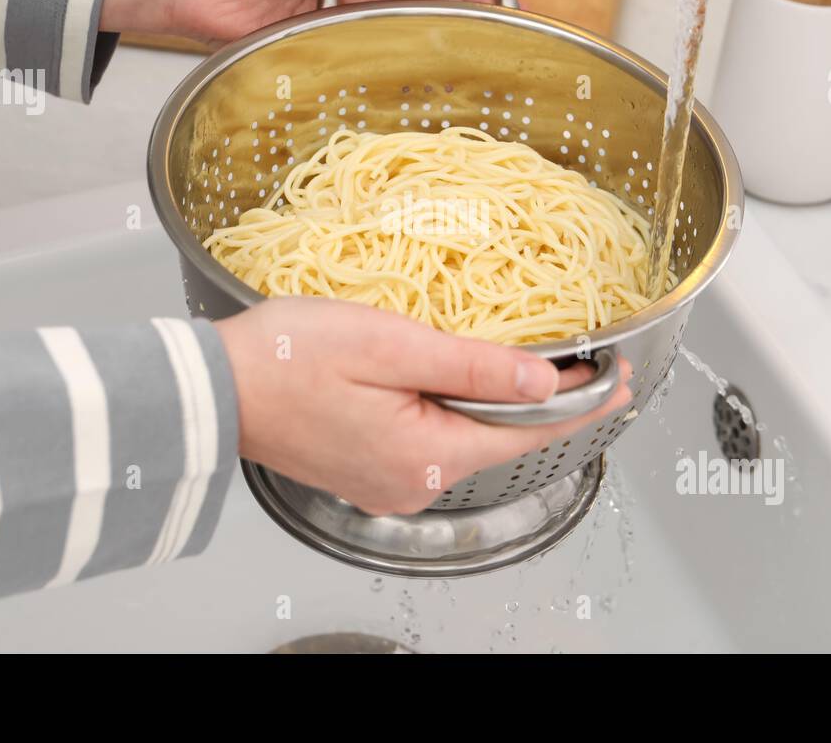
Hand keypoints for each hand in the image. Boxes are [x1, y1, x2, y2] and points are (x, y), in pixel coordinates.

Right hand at [216, 297, 632, 515]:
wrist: (211, 387)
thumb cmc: (287, 358)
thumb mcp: (393, 345)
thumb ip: (474, 367)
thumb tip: (544, 381)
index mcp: (425, 457)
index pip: (527, 431)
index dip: (580, 402)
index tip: (619, 379)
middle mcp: (411, 485)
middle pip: (498, 438)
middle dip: (541, 400)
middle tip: (582, 360)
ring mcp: (387, 484)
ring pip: (463, 439)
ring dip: (491, 403)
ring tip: (524, 363)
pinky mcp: (366, 472)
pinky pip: (429, 443)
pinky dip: (451, 412)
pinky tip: (454, 383)